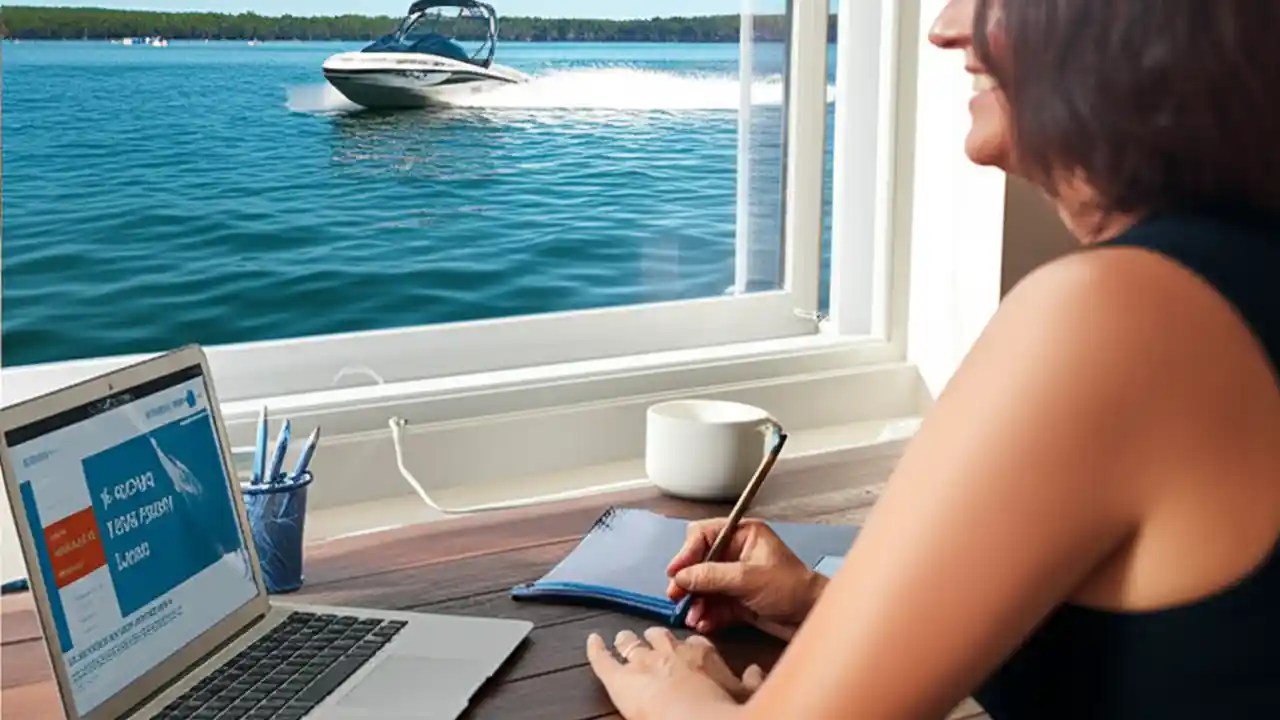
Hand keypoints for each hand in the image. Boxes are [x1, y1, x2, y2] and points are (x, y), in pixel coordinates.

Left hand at [586, 627, 763, 719]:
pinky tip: (592, 640)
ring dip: (627, 640)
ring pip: (631, 643)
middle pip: (658, 636)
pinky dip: (595, 649)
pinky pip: (603, 659)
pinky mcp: (619, 680)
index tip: (687, 650)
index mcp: (701, 654)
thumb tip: (755, 671)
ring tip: (623, 638)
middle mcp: (670, 651)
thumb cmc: (724, 713)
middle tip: (650, 640)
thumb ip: (751, 681)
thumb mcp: (746, 696)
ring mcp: (643, 663)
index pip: (693, 643)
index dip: (688, 647)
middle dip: (654, 638)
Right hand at [666, 518, 825, 635]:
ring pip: (704, 586)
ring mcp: (735, 578)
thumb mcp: (748, 578)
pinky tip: (703, 623)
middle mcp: (736, 553)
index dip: (687, 553)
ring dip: (696, 602)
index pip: (704, 535)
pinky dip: (706, 614)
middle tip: (676, 596)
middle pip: (699, 562)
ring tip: (693, 617)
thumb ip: (712, 576)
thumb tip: (680, 577)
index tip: (676, 572)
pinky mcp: (737, 600)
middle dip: (688, 581)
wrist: (811, 618)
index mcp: (743, 534)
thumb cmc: (790, 588)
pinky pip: (713, 604)